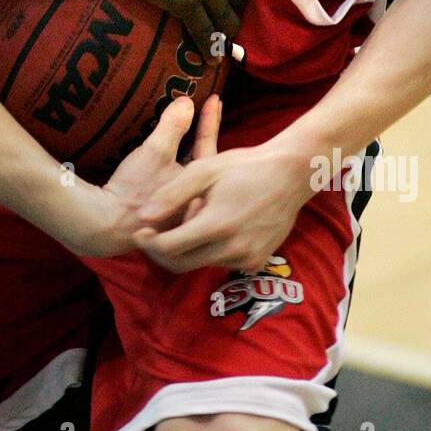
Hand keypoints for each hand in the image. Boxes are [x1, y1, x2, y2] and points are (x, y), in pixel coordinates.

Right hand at [61, 93, 221, 258]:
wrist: (104, 224)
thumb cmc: (133, 191)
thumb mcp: (155, 153)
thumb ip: (173, 127)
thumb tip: (187, 102)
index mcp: (199, 191)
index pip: (210, 148)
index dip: (211, 121)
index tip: (216, 98)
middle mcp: (192, 203)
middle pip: (204, 162)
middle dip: (204, 135)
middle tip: (210, 108)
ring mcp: (177, 210)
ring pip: (188, 173)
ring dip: (190, 148)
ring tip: (193, 127)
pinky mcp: (159, 213)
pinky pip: (174, 181)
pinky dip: (175, 164)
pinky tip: (169, 156)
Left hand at [132, 141, 310, 273]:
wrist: (290, 174)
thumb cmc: (244, 166)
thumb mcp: (204, 170)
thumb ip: (171, 195)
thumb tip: (143, 217)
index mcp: (216, 225)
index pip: (169, 248)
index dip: (149, 242)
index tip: (139, 230)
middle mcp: (233, 249)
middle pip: (182, 264)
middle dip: (161, 252)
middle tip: (151, 235)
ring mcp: (247, 258)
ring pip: (202, 263)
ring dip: (188, 250)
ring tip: (187, 224)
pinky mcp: (257, 262)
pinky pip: (223, 262)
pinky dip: (211, 251)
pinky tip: (213, 229)